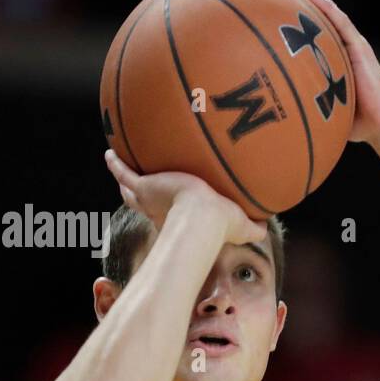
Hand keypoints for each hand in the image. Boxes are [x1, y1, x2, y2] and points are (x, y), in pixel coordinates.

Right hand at [104, 149, 266, 244]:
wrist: (203, 219)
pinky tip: (110, 153)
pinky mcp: (145, 185)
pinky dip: (115, 164)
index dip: (167, 211)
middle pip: (142, 202)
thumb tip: (270, 224)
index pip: (169, 214)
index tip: (167, 206)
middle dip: (138, 195)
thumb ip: (256, 227)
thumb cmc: (223, 227)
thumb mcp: (243, 227)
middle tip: (133, 186)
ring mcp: (150, 197)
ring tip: (118, 163)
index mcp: (178, 219)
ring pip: (130, 187)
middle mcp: (160, 210)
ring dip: (124, 178)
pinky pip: (123, 172)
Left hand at [279, 0, 379, 144]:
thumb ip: (310, 105)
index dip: (298, 15)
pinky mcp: (360, 48)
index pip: (315, 31)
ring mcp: (353, 45)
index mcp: (337, 58)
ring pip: (328, 13)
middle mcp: (344, 47)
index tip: (277, 3)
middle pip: (319, 16)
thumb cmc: (358, 122)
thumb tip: (284, 116)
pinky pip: (341, 22)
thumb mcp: (328, 109)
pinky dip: (326, 7)